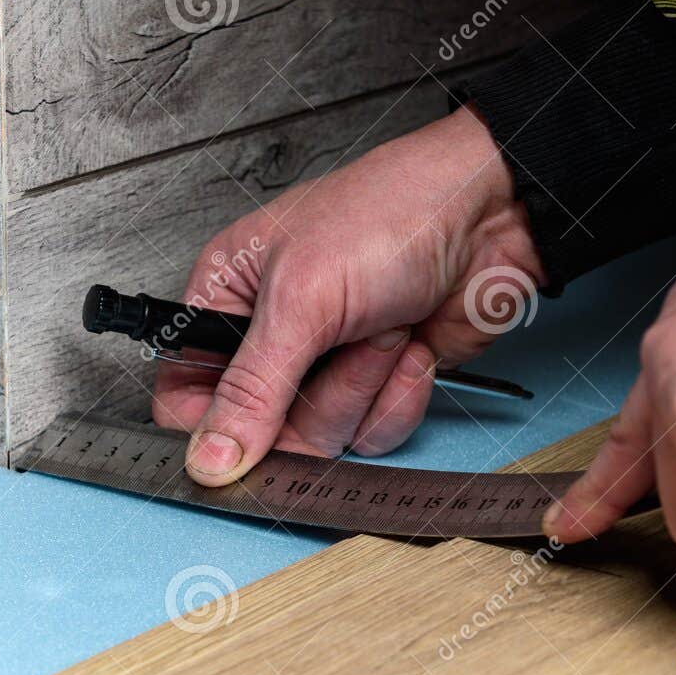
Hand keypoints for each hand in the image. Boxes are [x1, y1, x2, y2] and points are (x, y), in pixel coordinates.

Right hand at [152, 105, 541, 484]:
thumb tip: (207, 458)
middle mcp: (272, 338)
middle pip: (261, 430)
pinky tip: (411, 346)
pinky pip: (373, 433)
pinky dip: (400, 396)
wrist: (489, 219)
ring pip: (323, 436)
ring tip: (383, 328)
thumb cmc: (392, 216)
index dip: (212, 425)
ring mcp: (325, 367)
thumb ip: (251, 389)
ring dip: (364, 386)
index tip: (248, 430)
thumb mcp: (302, 300)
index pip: (185, 393)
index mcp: (229, 299)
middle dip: (315, 397)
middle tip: (342, 345)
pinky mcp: (377, 386)